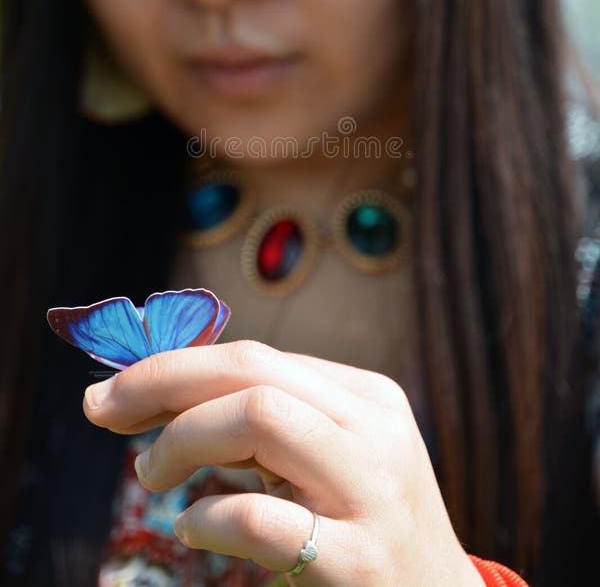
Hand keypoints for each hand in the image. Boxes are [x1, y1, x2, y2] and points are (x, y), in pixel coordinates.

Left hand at [83, 341, 482, 585]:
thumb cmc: (368, 528)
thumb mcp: (333, 458)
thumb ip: (270, 421)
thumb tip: (164, 392)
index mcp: (365, 395)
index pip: (256, 357)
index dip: (175, 366)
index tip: (118, 388)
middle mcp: (373, 429)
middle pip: (252, 371)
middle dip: (161, 381)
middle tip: (102, 410)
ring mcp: (371, 493)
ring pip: (258, 416)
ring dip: (182, 438)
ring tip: (150, 472)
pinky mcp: (359, 562)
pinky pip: (261, 520)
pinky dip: (207, 518)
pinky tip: (192, 528)